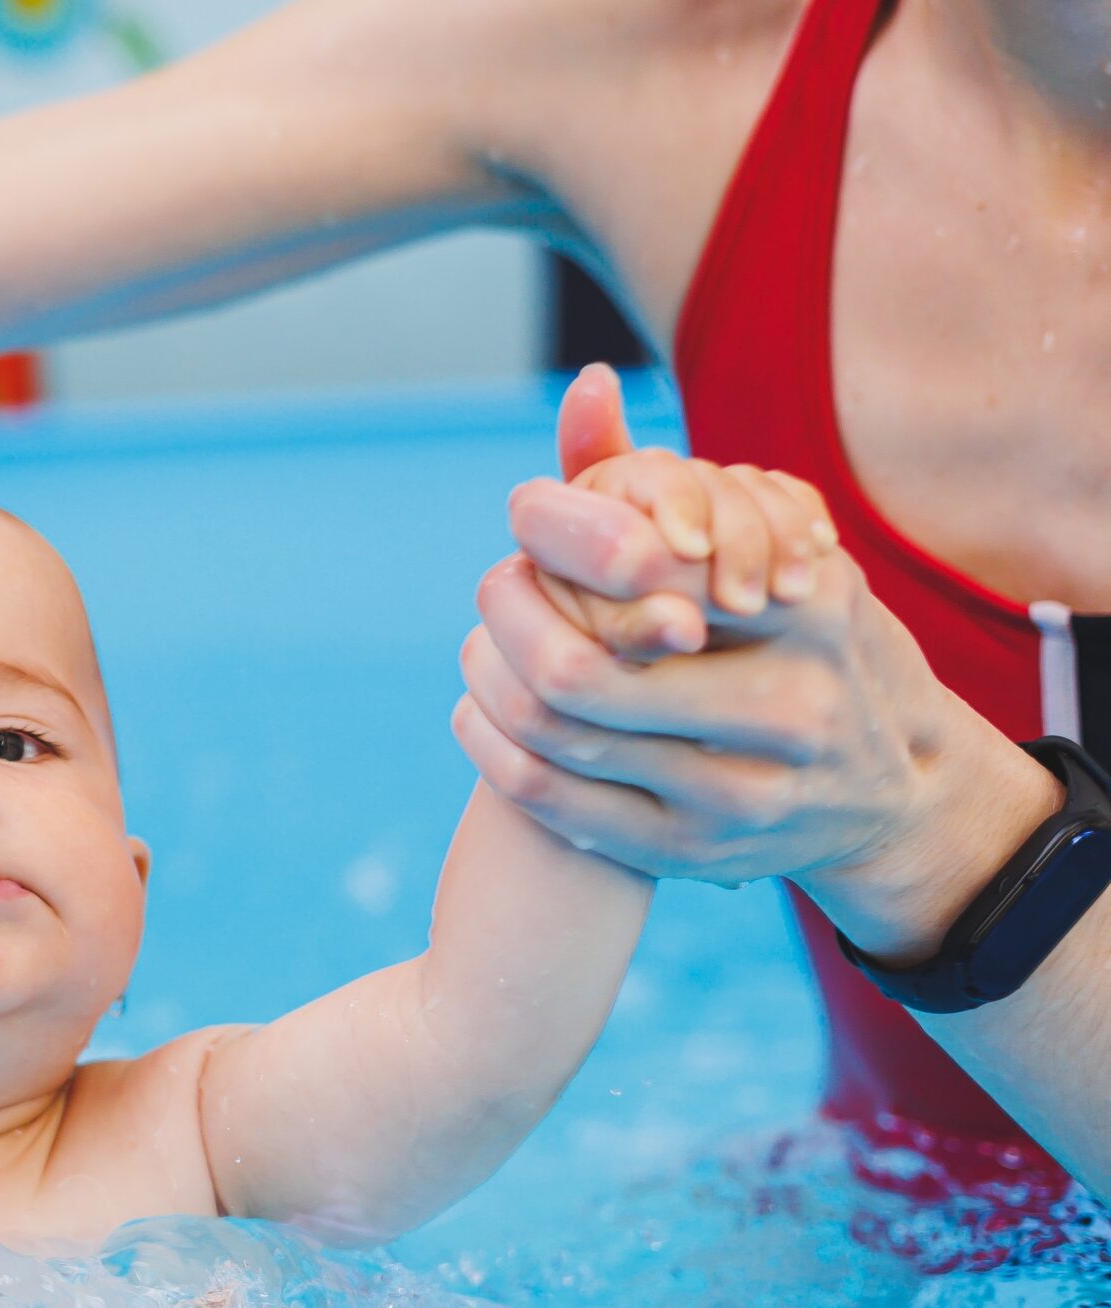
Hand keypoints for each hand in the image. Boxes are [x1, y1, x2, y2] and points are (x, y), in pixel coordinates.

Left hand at [452, 372, 1056, 958]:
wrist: (898, 798)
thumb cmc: (812, 650)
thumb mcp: (783, 559)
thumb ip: (673, 482)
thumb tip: (581, 382)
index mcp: (811, 618)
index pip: (650, 565)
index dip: (563, 535)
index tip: (527, 517)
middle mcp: (786, 711)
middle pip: (580, 666)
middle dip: (511, 615)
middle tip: (494, 583)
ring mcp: (739, 794)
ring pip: (559, 736)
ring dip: (493, 679)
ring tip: (481, 644)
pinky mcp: (695, 854)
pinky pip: (556, 801)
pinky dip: (495, 746)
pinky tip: (480, 711)